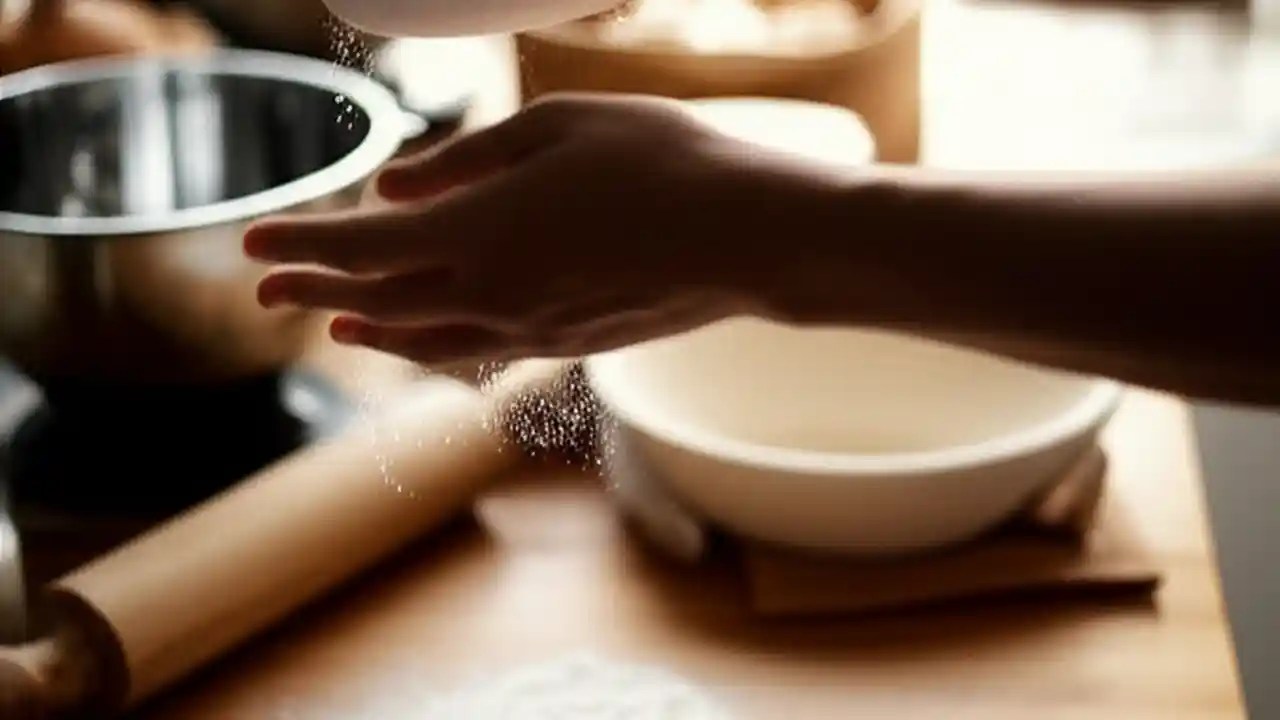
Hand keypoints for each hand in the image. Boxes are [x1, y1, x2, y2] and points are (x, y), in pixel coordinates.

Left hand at [244, 93, 842, 366]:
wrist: (748, 238)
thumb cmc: (662, 161)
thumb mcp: (556, 128)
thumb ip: (467, 160)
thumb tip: (396, 181)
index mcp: (480, 229)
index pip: (364, 246)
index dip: (303, 246)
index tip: (252, 247)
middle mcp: (490, 291)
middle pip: (379, 296)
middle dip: (315, 289)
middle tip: (264, 291)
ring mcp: (528, 326)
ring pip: (423, 333)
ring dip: (368, 323)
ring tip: (331, 320)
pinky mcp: (565, 341)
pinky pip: (473, 346)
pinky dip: (427, 342)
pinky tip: (417, 338)